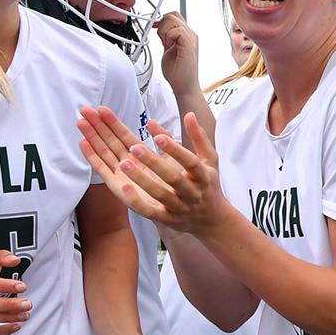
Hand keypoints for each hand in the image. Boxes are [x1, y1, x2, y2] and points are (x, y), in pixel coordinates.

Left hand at [77, 107, 229, 235]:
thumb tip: (189, 114)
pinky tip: (124, 188)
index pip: (190, 162)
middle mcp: (192, 193)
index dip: (175, 149)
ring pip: (159, 195)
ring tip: (124, 164)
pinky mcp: (166, 220)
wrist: (212, 220)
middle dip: (154, 163)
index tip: (158, 135)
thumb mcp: (209, 160)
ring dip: (141, 180)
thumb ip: (198, 138)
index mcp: (203, 176)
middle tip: (134, 147)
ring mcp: (179, 208)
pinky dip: (137, 201)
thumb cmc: (208, 184)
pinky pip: (149, 212)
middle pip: (173, 178)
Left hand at [155, 13, 200, 94]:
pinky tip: (169, 46)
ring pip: (174, 20)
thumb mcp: (167, 49)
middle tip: (162, 39)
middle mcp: (190, 35)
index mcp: (186, 35)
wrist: (184, 86)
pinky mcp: (190, 45)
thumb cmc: (177, 72)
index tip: (155, 29)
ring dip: (164, 31)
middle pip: (173, 15)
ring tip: (166, 44)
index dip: (162, 19)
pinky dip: (169, 36)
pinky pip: (178, 30)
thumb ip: (165, 37)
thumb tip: (159, 26)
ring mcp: (191, 39)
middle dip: (162, 24)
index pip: (174, 16)